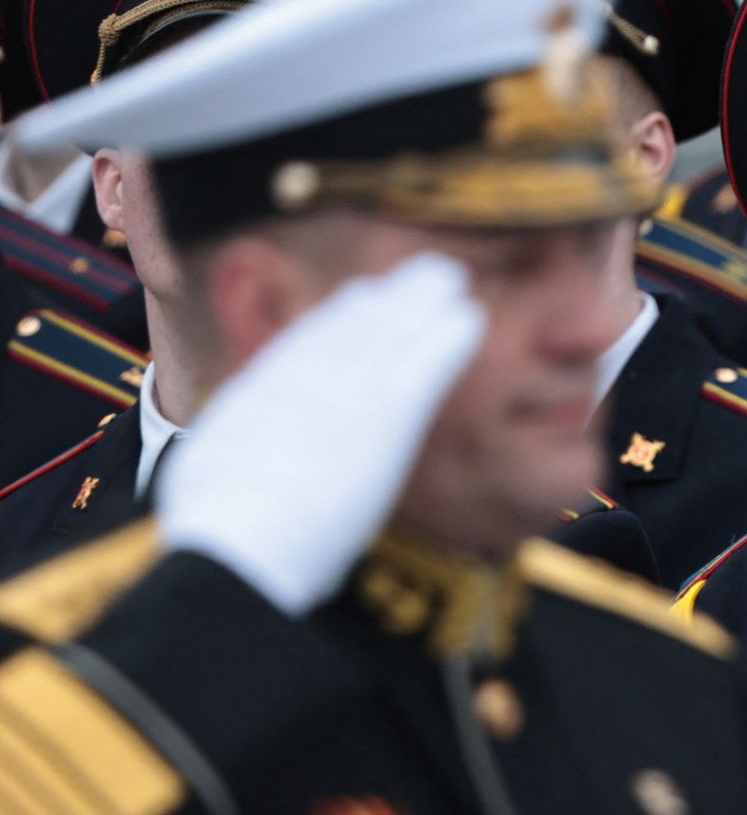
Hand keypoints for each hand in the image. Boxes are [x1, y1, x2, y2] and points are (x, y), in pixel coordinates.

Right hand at [159, 253, 486, 615]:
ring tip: (446, 279)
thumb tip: (224, 462)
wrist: (241, 539)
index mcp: (260, 395)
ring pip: (391, 334)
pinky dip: (447, 341)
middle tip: (415, 276)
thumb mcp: (209, 471)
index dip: (336, 319)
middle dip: (388, 300)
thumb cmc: (216, 528)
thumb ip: (232, 450)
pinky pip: (425, 367)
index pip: (305, 346)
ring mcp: (348, 393)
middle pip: (354, 329)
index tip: (357, 296)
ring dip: (420, 302)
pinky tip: (469, 318)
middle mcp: (306, 382)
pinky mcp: (387, 414)